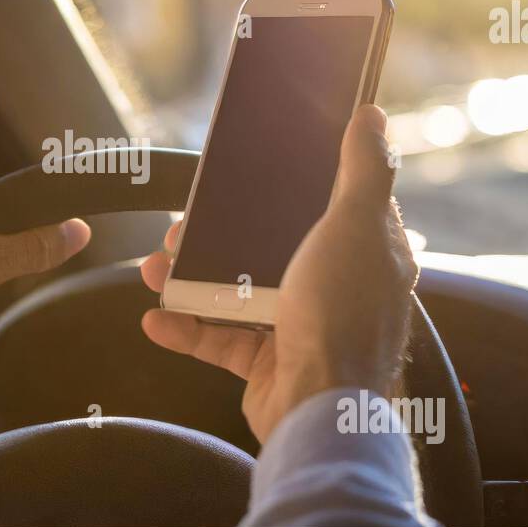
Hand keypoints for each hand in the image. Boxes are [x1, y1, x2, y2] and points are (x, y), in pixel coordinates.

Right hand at [139, 105, 417, 442]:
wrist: (322, 410)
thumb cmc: (344, 314)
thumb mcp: (355, 225)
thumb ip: (363, 170)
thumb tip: (372, 116)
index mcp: (363, 253)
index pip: (328, 206)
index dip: (287, 188)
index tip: (243, 176)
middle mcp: (333, 288)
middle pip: (267, 247)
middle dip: (217, 236)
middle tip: (180, 226)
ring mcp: (298, 327)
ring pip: (235, 291)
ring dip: (190, 278)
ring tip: (155, 265)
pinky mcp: (267, 364)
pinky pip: (219, 339)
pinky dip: (185, 328)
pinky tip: (156, 317)